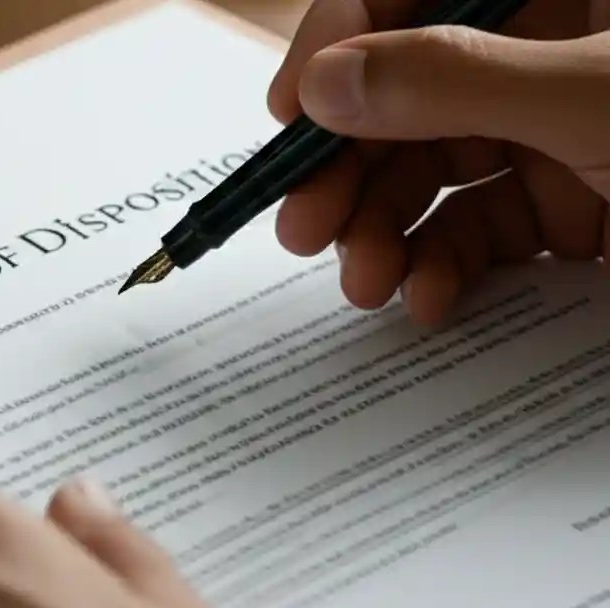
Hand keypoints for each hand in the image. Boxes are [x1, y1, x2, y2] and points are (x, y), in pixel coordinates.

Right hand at [269, 0, 609, 325]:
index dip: (338, 48)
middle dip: (348, 170)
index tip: (290, 117)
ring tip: (367, 282)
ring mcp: (556, 130)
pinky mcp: (572, 205)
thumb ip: (458, 82)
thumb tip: (326, 84)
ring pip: (432, 171)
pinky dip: (445, 265)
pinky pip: (482, 228)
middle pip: (406, 96)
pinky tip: (431, 297)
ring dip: (384, 232)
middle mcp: (544, 53)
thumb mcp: (593, 99)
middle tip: (305, 227)